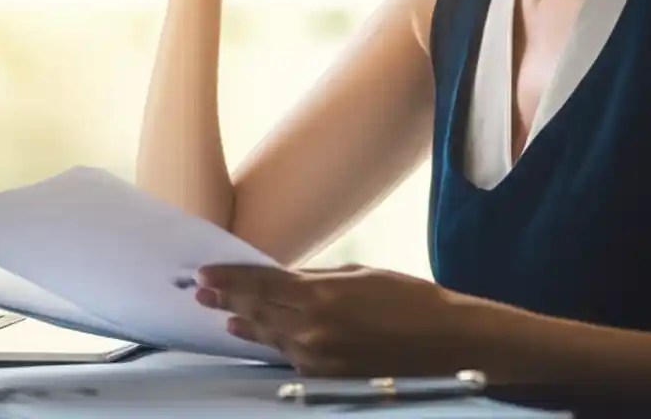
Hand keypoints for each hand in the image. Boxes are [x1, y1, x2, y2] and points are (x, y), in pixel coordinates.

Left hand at [195, 263, 475, 376]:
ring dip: (244, 324)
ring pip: (271, 337)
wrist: (448, 342)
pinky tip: (255, 336)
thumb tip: (280, 276)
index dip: (229, 280)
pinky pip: (291, 357)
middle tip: (202, 292)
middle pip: (258, 312)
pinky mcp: (327, 377)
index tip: (204, 274)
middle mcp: (314, 330)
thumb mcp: (360, 275)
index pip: (260, 285)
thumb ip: (314, 277)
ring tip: (223, 315)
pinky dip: (271, 343)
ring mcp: (319, 359)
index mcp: (321, 296)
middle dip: (228, 301)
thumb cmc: (410, 300)